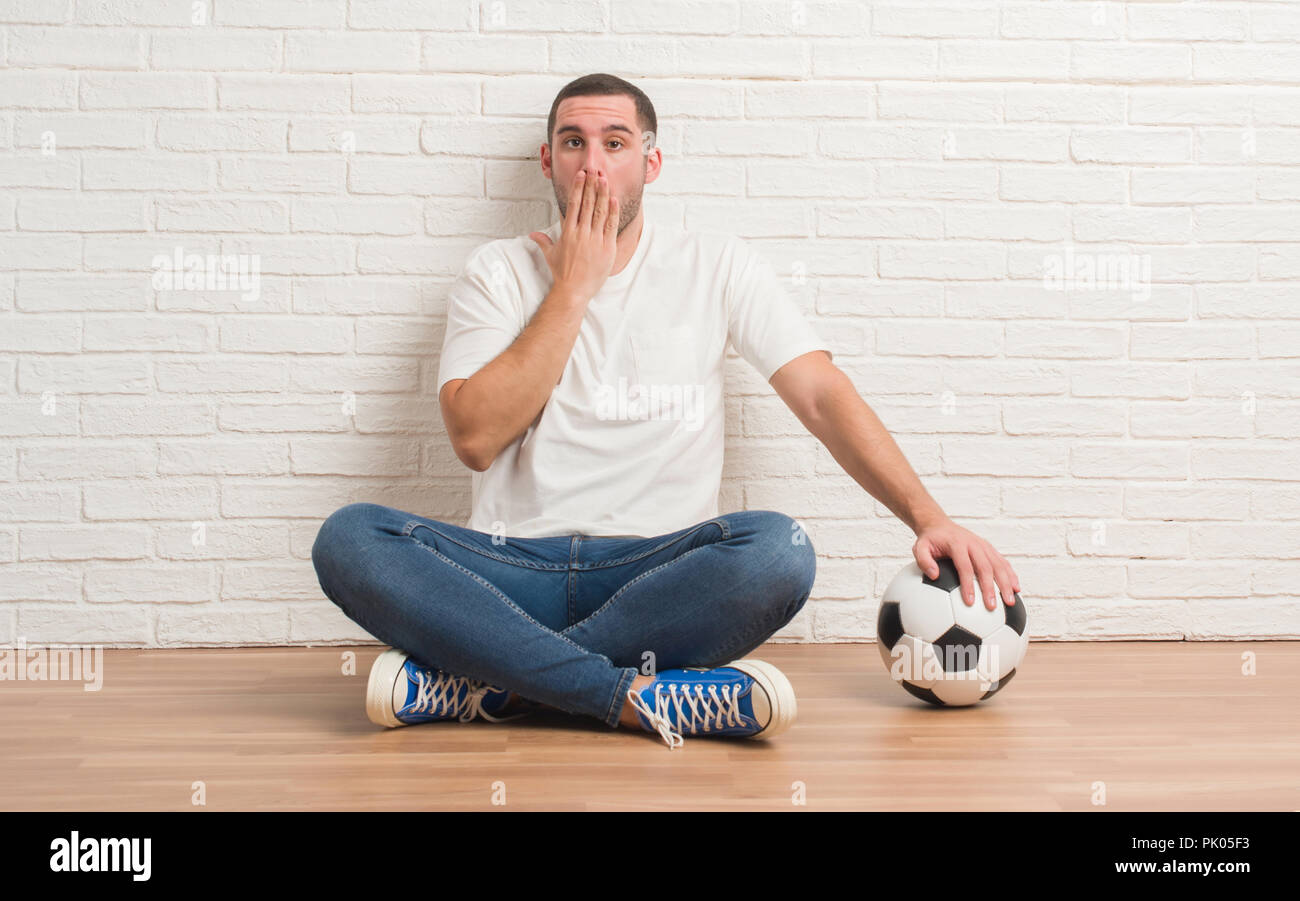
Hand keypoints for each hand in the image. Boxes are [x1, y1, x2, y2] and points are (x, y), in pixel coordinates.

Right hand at [528, 168, 618, 302]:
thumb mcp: (551, 255)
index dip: (578, 188)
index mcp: (568, 232)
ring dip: (602, 193)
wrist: (574, 290)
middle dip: (591, 185)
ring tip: (604, 179)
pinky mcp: (606, 247)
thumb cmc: (563, 274)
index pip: (573, 204)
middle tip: (594, 170)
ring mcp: (594, 240)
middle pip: (587, 204)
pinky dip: (612, 212)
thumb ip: (543, 241)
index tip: (581, 176)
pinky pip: (611, 226)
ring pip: (599, 211)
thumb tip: (532, 235)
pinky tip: (613, 199)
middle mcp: (581, 233)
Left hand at [912, 516, 1021, 610]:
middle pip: (986, 567)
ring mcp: (984, 545)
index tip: (970, 603)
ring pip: (999, 565)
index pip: (965, 567)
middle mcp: (974, 544)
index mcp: (957, 544)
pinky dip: (1011, 575)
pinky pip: (1003, 562)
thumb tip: (934, 575)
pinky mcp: (989, 548)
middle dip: (991, 588)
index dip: (968, 585)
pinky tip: (1016, 589)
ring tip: (1010, 602)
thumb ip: (923, 560)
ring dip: (1006, 583)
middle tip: (993, 607)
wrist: (939, 525)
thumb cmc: (929, 541)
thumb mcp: (919, 548)